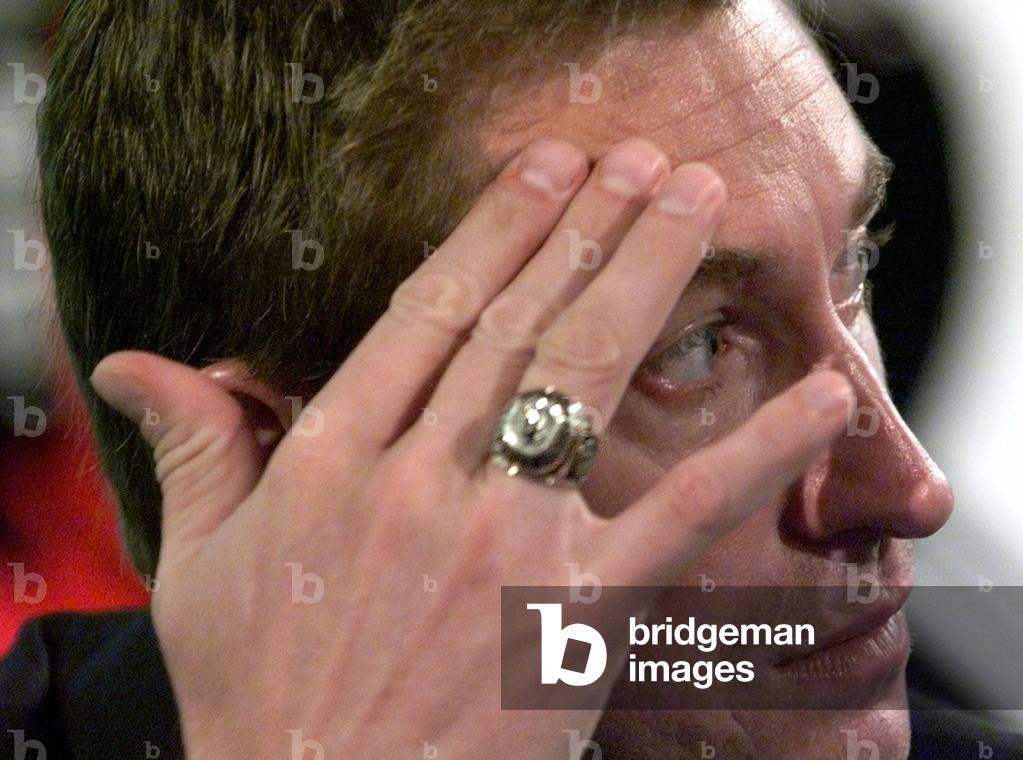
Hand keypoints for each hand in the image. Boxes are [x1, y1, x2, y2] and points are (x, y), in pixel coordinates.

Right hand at [90, 136, 854, 757]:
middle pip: (517, 324)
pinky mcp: (580, 614)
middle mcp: (422, 486)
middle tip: (641, 156)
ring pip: (583, 380)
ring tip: (695, 200)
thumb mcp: (199, 568)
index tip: (545, 169)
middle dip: (585, 227)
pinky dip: (758, 452)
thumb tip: (134, 367)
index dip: (494, 231)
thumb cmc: (260, 698)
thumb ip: (192, 450)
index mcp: (331, 464)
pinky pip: (681, 516)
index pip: (427, 313)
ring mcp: (507, 546)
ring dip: (645, 277)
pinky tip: (820, 397)